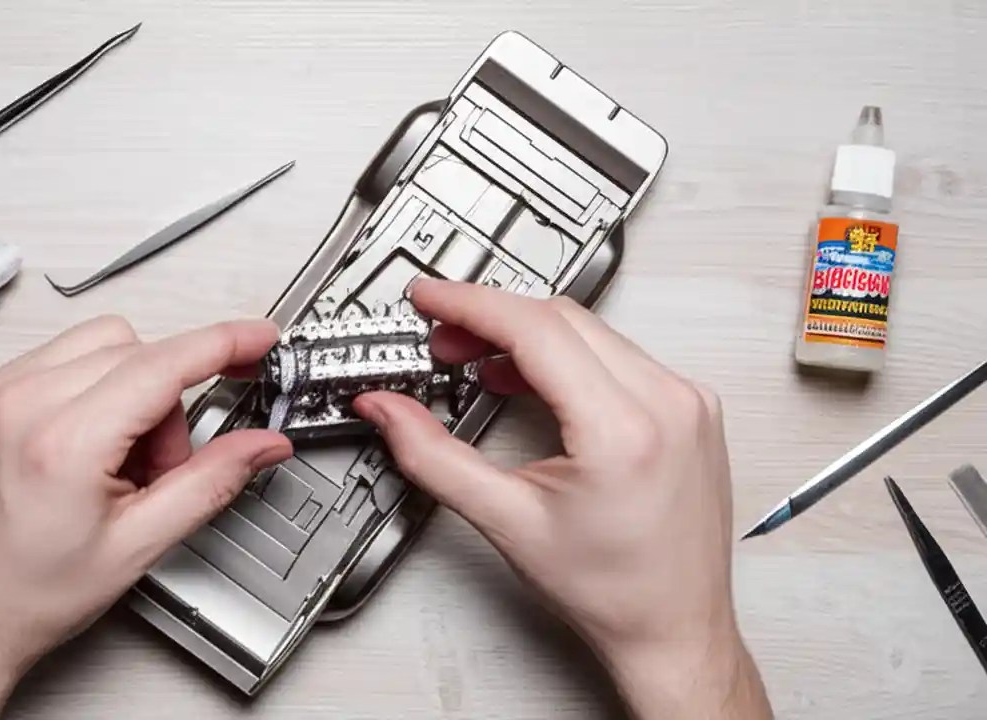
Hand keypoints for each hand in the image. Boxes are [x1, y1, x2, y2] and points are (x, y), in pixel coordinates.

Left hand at [0, 316, 291, 718]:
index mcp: (62, 441)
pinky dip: (95, 388)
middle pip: (139, 351)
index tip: (258, 338)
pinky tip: (90, 447)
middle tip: (159, 471)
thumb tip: (262, 446)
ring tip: (119, 462)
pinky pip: (64, 358)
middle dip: (170, 404)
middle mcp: (21, 402)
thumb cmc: (26, 595)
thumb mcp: (138, 545)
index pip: (165, 363)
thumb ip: (211, 483)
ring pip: (103, 346)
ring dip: (134, 390)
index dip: (223, 345)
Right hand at [355, 280, 770, 719]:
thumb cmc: (612, 591)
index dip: (470, 303)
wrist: (674, 629)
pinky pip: (620, 354)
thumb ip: (433, 456)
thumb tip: (389, 411)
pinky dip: (567, 355)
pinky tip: (532, 377)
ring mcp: (688, 401)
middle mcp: (669, 403)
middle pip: (562, 318)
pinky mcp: (691, 407)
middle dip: (491, 317)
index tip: (430, 296)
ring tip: (479, 362)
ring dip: (528, 334)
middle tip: (442, 338)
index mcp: (626, 431)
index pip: (535, 330)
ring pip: (591, 331)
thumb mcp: (506, 521)